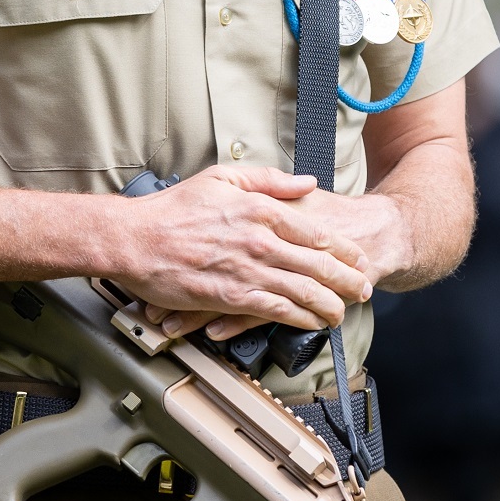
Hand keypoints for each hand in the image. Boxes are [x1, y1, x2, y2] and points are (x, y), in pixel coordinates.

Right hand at [102, 165, 372, 334]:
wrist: (135, 239)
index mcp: (260, 209)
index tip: (358, 258)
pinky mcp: (230, 297)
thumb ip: (269, 180)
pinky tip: (312, 323)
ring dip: (329, 304)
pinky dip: (299, 318)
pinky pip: (275, 310)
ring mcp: (246, 270)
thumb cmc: (173, 209)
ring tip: (343, 312)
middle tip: (364, 289)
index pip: (317, 232)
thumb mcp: (223, 177)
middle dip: (347, 280)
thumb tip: (307, 182)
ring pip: (303, 291)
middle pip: (319, 264)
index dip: (344, 249)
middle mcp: (259, 240)